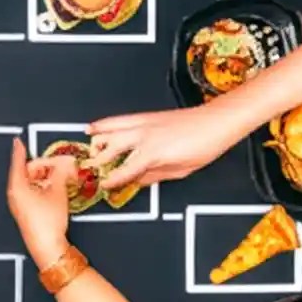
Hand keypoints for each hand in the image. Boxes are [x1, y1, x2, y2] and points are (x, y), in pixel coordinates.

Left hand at [5, 138, 73, 268]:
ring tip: (62, 178)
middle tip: (60, 165)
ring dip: (46, 178)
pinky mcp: (26, 212)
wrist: (47, 247)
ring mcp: (20, 204)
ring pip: (32, 183)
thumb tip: (64, 165)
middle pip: (28, 172)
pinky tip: (56, 191)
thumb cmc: (46, 223)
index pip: (18, 162)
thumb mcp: (58, 192)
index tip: (19, 141)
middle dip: (44, 167)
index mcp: (17, 186)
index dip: (20, 150)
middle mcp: (15, 195)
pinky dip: (44, 189)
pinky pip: (33, 194)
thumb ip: (60, 174)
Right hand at [85, 104, 248, 188]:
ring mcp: (143, 123)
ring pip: (111, 130)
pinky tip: (97, 126)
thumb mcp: (181, 170)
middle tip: (90, 168)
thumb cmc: (204, 145)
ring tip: (86, 143)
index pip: (125, 170)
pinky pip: (119, 119)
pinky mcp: (146, 116)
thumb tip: (140, 181)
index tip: (104, 185)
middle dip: (99, 159)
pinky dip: (105, 123)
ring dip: (97, 138)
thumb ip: (155, 176)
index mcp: (153, 154)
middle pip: (112, 148)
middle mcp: (144, 137)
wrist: (216, 122)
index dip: (112, 180)